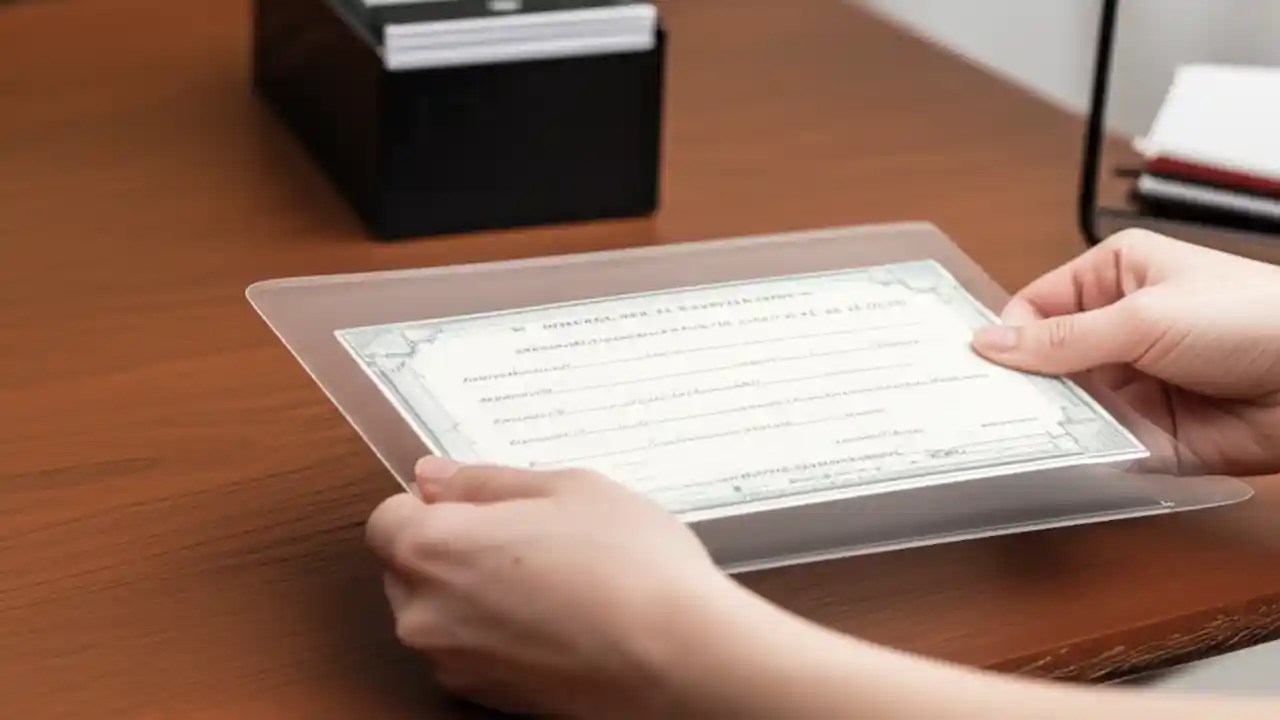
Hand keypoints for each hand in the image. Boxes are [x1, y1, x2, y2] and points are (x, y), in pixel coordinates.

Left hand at [364, 457, 735, 716]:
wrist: (681, 657)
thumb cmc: (630, 566)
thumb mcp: (563, 488)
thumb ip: (484, 482)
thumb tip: (433, 477)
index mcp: (431, 550)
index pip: (386, 518)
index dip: (429, 502)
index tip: (476, 501)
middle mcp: (425, 615)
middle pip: (405, 568)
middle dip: (448, 547)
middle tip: (526, 535)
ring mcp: (454, 665)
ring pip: (439, 613)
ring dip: (472, 592)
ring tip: (550, 578)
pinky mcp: (486, 699)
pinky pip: (470, 651)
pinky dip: (496, 633)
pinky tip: (556, 617)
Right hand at [972, 229, 1279, 475]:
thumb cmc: (1255, 318)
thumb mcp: (1142, 316)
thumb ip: (1061, 339)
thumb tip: (990, 343)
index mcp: (1116, 275)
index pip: (1037, 306)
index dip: (1007, 335)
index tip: (978, 366)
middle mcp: (1120, 327)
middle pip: (1046, 360)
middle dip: (1023, 383)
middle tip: (985, 407)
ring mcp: (1135, 382)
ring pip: (1067, 406)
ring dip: (1050, 422)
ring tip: (1018, 435)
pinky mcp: (1150, 432)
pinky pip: (1099, 445)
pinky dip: (1081, 454)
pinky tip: (1061, 458)